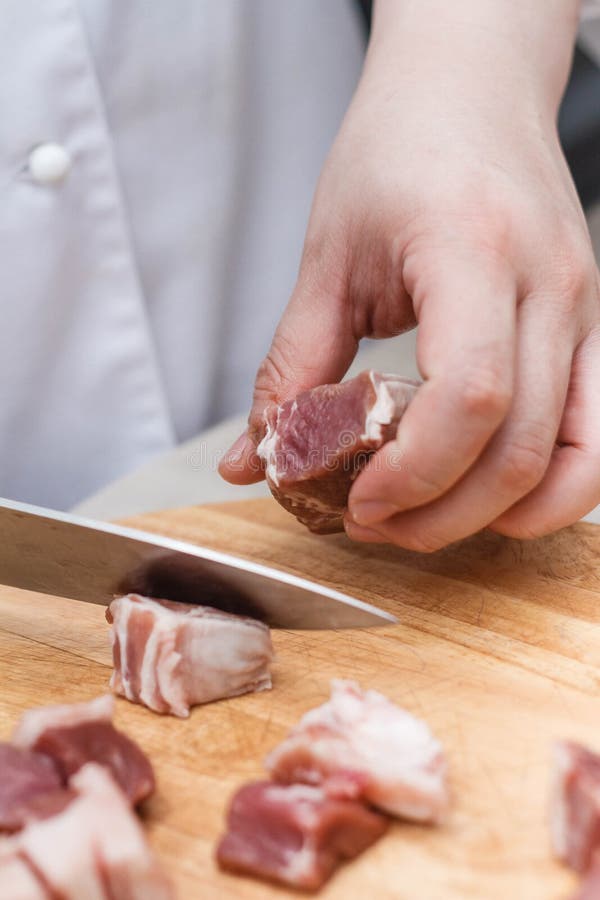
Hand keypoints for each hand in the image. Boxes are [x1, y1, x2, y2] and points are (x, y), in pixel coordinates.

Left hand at [220, 0, 599, 549]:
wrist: (469, 92)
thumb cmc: (395, 155)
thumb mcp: (327, 258)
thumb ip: (290, 370)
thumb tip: (250, 462)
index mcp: (474, 253)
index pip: (471, 395)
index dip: (416, 472)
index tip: (360, 502)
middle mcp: (549, 287)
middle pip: (522, 448)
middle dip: (443, 514)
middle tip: (376, 523)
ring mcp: (585, 311)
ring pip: (575, 460)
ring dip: (500, 515)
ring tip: (429, 519)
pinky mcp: (592, 330)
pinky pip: (597, 439)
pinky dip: (552, 489)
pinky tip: (492, 498)